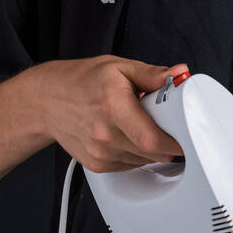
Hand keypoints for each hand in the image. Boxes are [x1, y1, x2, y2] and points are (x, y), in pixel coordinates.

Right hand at [31, 55, 189, 170]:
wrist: (46, 101)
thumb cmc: (82, 81)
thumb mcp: (119, 67)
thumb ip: (152, 74)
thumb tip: (179, 74)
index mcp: (113, 107)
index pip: (152, 139)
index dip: (175, 141)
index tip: (186, 134)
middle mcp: (104, 134)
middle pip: (152, 153)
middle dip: (167, 141)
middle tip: (167, 124)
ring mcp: (99, 153)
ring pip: (143, 160)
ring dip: (151, 148)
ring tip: (141, 125)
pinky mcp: (96, 165)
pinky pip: (129, 165)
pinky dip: (136, 153)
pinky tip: (127, 136)